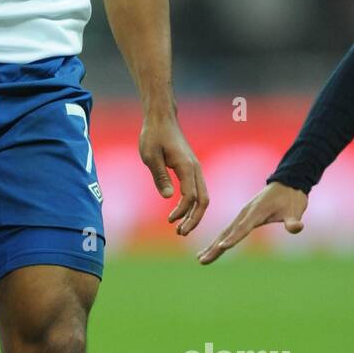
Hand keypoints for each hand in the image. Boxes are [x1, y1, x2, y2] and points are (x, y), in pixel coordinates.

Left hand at [139, 113, 208, 235]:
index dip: (182, 211)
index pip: (190, 195)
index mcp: (186, 166)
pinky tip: (181, 213)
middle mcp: (195, 168)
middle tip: (180, 233)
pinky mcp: (192, 169)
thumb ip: (160, 176)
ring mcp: (195, 169)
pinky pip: (197, 191)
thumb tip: (168, 198)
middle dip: (194, 219)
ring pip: (203, 196)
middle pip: (203, 200)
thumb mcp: (150, 156)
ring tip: (181, 229)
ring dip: (194, 214)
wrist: (161, 119)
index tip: (170, 221)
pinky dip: (192, 205)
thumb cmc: (153, 135)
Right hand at [197, 182, 307, 263]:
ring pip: (224, 233)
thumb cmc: (292, 198)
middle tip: (202, 261)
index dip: (233, 238)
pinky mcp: (243, 218)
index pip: (243, 228)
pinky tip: (213, 248)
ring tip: (201, 259)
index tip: (221, 247)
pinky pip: (229, 231)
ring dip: (212, 246)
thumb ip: (294, 221)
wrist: (288, 183)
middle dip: (214, 247)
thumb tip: (298, 228)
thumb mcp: (296, 210)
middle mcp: (245, 214)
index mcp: (256, 212)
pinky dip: (219, 240)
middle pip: (227, 233)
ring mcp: (242, 216)